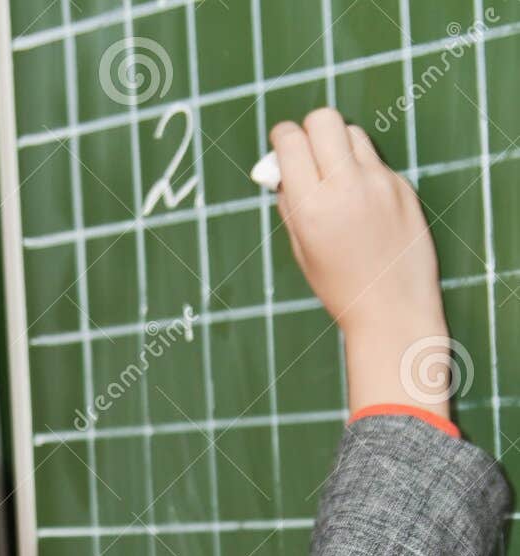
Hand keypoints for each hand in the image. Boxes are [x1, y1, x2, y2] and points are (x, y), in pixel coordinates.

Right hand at [270, 110, 451, 418]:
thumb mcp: (302, 250)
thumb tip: (281, 168)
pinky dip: (364, 172)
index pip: (290, 139)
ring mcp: (379, 182)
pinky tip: (367, 206)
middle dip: (311, 129)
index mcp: (312, 206)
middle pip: (323, 118)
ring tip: (340, 179)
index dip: (282, 138)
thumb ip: (290, 205)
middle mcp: (345, 186)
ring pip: (352, 132)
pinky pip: (375, 161)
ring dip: (339, 146)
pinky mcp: (402, 185)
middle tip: (310, 153)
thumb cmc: (340, 287)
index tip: (283, 148)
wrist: (393, 310)